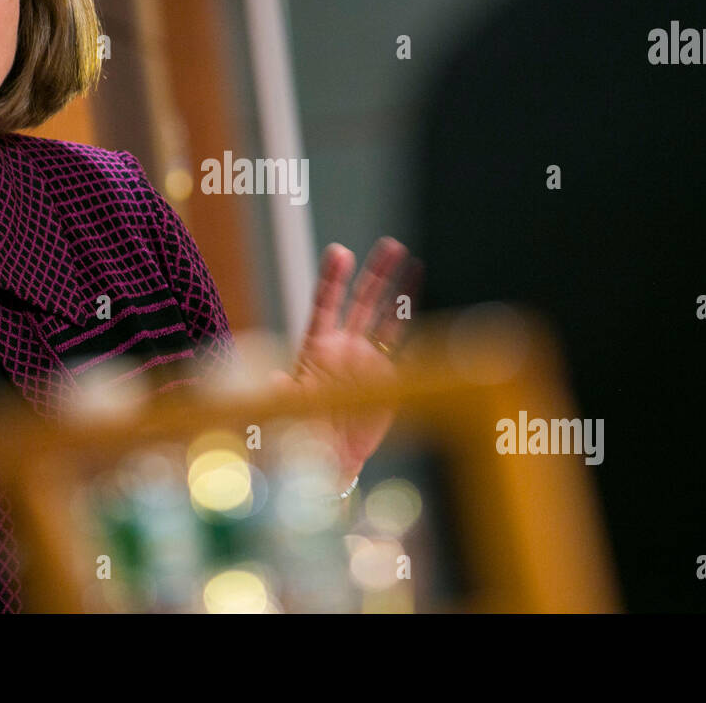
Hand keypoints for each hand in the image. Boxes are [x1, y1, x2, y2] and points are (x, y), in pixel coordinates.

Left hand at [270, 236, 416, 489]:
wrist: (326, 459)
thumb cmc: (298, 431)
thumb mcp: (282, 410)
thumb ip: (280, 394)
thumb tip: (276, 380)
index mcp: (316, 348)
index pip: (325, 305)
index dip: (332, 279)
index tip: (340, 252)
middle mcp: (345, 348)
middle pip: (362, 302)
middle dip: (376, 273)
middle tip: (390, 246)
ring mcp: (369, 362)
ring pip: (389, 320)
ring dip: (401, 294)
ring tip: (414, 265)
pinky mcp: (389, 381)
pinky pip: (407, 356)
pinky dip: (419, 340)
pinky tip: (430, 323)